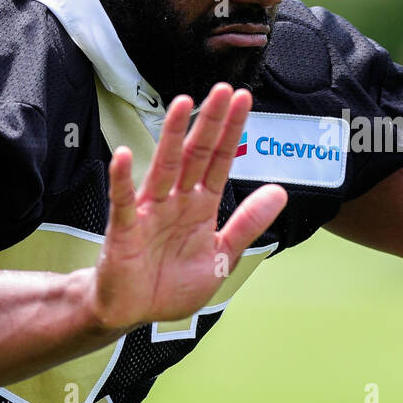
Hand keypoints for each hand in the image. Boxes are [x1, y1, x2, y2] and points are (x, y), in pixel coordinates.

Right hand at [88, 83, 286, 333]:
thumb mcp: (220, 256)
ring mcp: (150, 212)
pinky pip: (124, 202)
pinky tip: (124, 155)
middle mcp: (176, 201)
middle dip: (210, 122)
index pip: (219, 160)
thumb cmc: (171, 283)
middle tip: (223, 89)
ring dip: (172, 136)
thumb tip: (280, 192)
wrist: (133, 312)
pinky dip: (122, 179)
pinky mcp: (125, 230)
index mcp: (200, 206)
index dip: (232, 131)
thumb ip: (248, 224)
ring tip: (183, 104)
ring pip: (163, 167)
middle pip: (195, 154)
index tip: (245, 100)